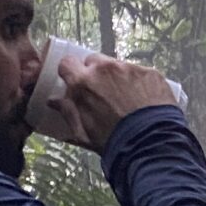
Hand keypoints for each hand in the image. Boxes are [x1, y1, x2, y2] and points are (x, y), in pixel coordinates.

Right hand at [42, 50, 179, 151]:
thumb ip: (67, 112)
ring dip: (117, 77)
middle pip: (94, 61)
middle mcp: (105, 68)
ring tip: (125, 99)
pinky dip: (138, 83)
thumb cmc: (113, 141)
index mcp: (83, 82)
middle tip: (102, 92)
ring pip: (118, 66)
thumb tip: (54, 101)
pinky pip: (139, 73)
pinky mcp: (151, 72)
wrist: (151, 144)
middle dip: (95, 73)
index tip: (75, 80)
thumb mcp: (83, 132)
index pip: (67, 62)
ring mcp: (130, 68)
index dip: (71, 71)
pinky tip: (143, 100)